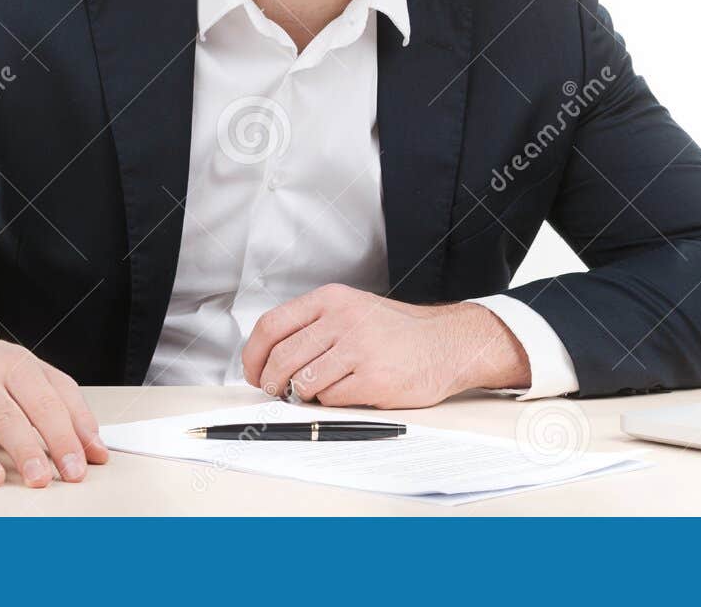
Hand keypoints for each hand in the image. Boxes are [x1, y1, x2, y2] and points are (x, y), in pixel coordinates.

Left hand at [240, 284, 530, 408]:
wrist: (448, 343)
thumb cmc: (398, 331)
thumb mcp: (353, 310)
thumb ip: (314, 326)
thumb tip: (268, 357)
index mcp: (333, 299)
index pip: (272, 325)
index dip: (253, 354)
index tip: (252, 371)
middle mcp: (344, 320)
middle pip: (282, 359)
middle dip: (271, 382)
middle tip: (274, 391)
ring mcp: (359, 350)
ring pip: (303, 383)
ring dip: (301, 394)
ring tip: (314, 391)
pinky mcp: (374, 380)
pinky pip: (331, 399)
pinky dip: (330, 401)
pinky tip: (346, 391)